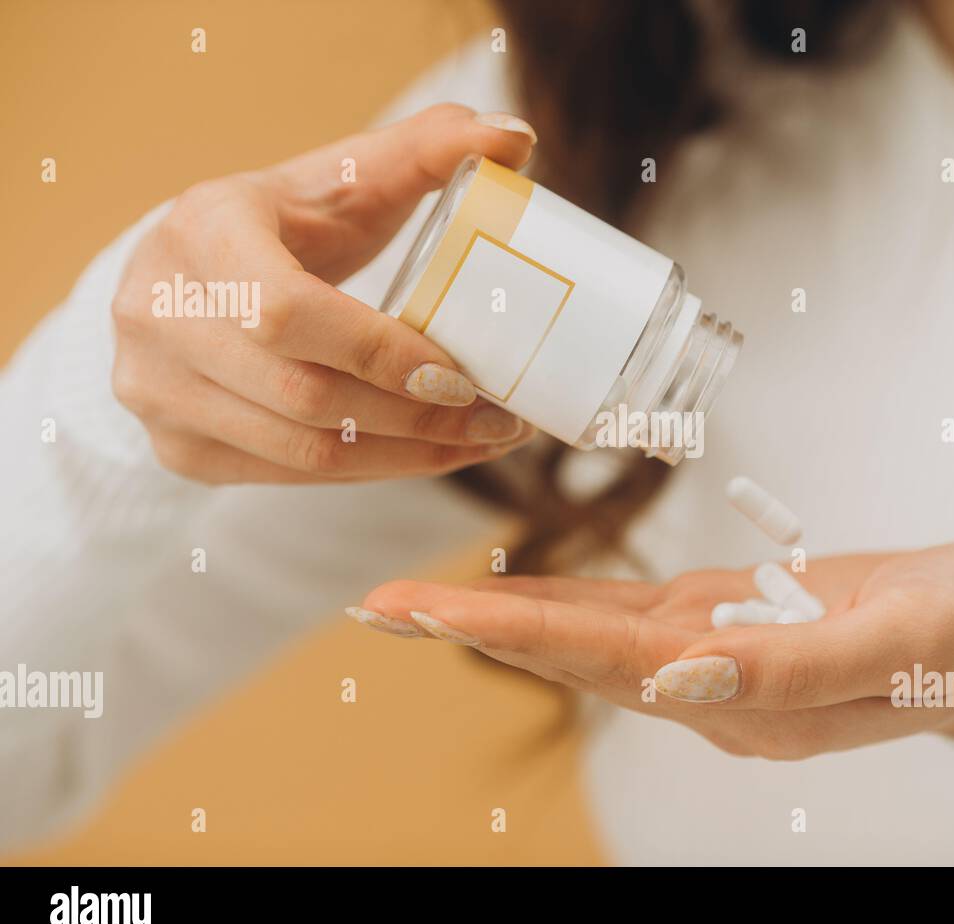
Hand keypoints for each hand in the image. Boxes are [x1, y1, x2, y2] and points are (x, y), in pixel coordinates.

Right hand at [111, 105, 538, 483]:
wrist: (191, 277)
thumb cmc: (286, 224)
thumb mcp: (345, 176)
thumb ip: (429, 147)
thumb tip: (517, 137)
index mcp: (201, 231)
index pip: (287, 310)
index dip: (381, 354)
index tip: (466, 377)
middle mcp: (157, 315)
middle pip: (303, 394)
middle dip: (417, 418)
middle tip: (500, 420)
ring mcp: (157, 391)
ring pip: (302, 451)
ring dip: (408, 457)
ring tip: (482, 442)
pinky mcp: (177, 448)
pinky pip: (291, 476)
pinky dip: (371, 472)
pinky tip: (428, 455)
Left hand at [351, 541, 953, 758]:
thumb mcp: (901, 637)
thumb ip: (790, 667)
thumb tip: (679, 676)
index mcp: (749, 699)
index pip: (604, 661)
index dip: (510, 630)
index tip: (423, 611)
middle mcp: (719, 690)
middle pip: (577, 655)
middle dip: (477, 628)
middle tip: (383, 607)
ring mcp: (727, 660)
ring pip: (595, 639)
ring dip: (507, 617)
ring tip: (426, 601)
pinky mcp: (744, 626)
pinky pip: (639, 617)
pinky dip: (571, 603)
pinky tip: (523, 593)